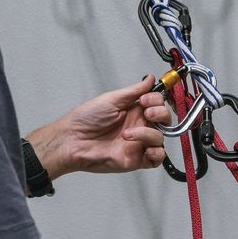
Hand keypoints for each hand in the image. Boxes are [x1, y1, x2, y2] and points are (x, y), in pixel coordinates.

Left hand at [26, 76, 171, 177]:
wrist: (73, 141)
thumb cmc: (85, 120)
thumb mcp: (111, 99)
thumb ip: (134, 91)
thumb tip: (150, 78)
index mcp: (133, 110)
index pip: (157, 103)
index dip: (157, 101)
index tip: (145, 100)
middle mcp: (138, 125)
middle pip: (164, 119)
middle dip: (160, 114)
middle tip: (146, 114)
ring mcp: (138, 143)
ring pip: (160, 137)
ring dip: (148, 134)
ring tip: (126, 135)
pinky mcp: (136, 159)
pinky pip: (157, 158)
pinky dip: (157, 153)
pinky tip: (145, 149)